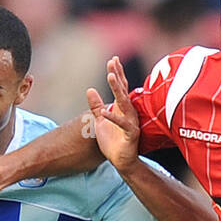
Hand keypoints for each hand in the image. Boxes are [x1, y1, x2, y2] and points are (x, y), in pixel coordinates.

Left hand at [86, 56, 140, 172]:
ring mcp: (131, 122)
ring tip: (110, 76)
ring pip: (124, 102)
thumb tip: (90, 89)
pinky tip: (104, 111)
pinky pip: (122, 124)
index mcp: (122, 108)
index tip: (112, 60)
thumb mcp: (100, 121)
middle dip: (117, 75)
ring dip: (117, 89)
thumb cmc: (112, 141)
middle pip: (122, 90)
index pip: (120, 87)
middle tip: (112, 62)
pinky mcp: (131, 134)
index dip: (117, 73)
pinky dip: (112, 118)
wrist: (122, 161)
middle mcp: (128, 112)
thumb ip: (96, 106)